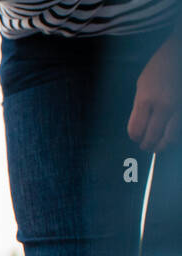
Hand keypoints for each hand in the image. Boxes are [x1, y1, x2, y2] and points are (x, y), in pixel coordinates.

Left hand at [129, 31, 180, 152]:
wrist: (180, 53)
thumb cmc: (160, 66)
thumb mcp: (142, 85)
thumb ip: (140, 107)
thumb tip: (140, 127)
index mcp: (146, 100)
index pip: (136, 130)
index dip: (135, 137)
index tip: (136, 137)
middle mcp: (164, 106)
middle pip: (152, 137)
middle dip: (148, 144)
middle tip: (147, 145)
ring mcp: (179, 108)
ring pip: (171, 137)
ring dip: (163, 144)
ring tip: (160, 144)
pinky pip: (180, 129)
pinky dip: (175, 134)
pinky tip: (171, 132)